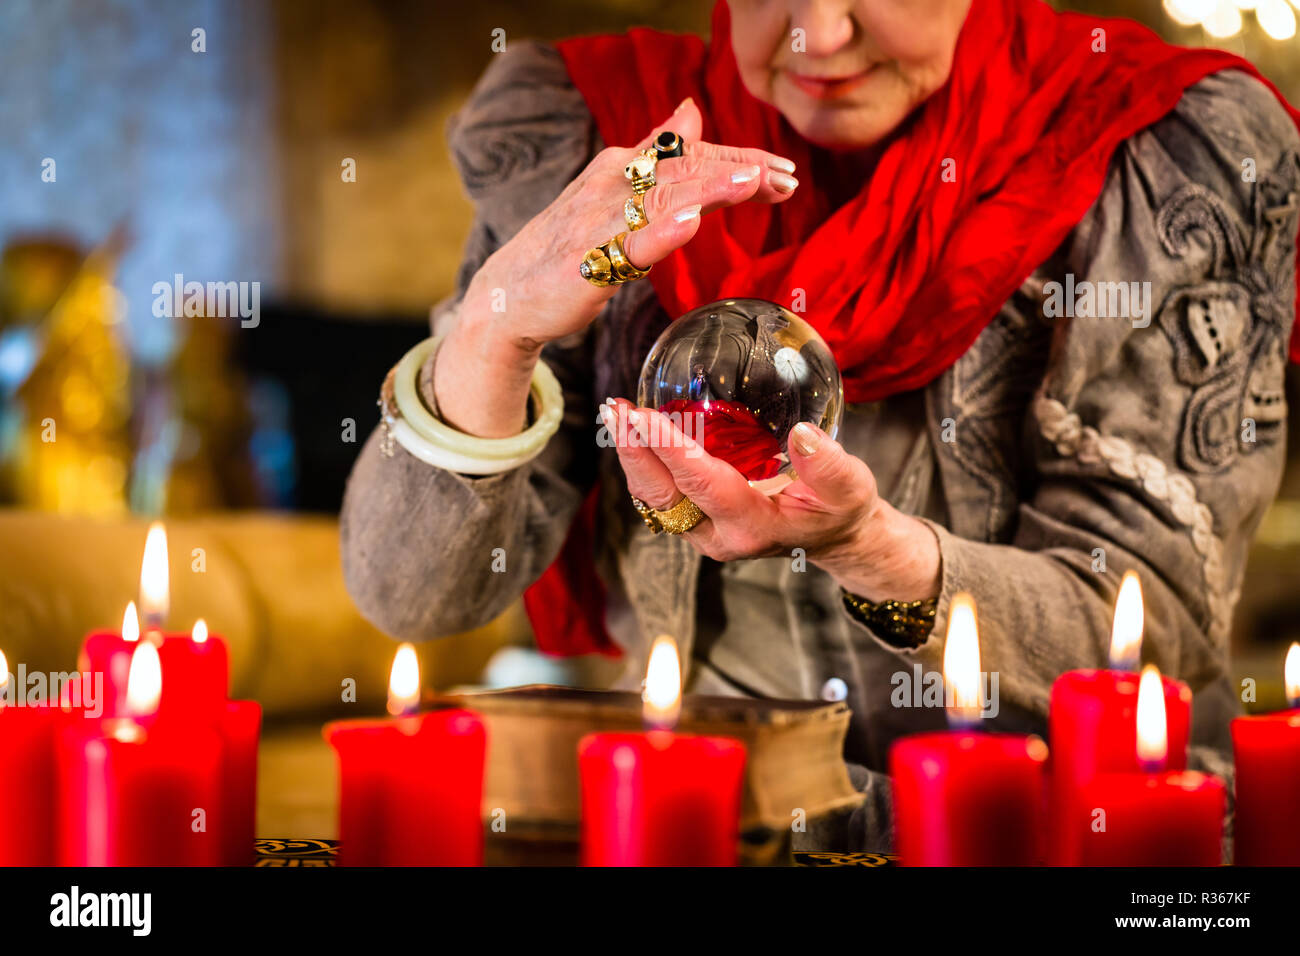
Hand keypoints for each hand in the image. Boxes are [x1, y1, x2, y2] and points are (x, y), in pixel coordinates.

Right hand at [471, 97, 799, 347]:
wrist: (508, 295)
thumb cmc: (567, 245)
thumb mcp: (612, 190)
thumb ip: (651, 154)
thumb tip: (689, 111)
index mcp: (619, 167)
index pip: (688, 155)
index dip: (737, 159)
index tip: (781, 169)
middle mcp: (611, 185)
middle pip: (685, 170)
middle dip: (740, 172)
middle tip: (788, 177)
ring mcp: (601, 222)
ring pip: (663, 199)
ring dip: (710, 188)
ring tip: (753, 181)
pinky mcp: (593, 263)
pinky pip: (632, 243)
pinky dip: (662, 230)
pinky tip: (690, 220)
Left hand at [602, 398, 940, 601]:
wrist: (830, 534)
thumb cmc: (839, 509)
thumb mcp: (850, 487)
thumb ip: (828, 465)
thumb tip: (803, 433)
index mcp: (752, 528)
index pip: (704, 485)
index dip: (672, 451)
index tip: (644, 416)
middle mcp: (717, 534)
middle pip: (661, 495)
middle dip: (634, 451)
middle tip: (614, 409)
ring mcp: (701, 529)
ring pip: (652, 495)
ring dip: (631, 452)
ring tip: (613, 410)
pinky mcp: (694, 517)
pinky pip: (659, 489)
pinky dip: (643, 456)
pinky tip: (634, 423)